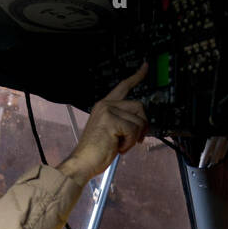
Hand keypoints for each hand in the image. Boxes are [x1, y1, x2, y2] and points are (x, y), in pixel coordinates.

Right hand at [58, 62, 149, 186]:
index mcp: (104, 105)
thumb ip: (123, 121)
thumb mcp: (111, 131)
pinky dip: (130, 143)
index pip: (123, 86)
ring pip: (139, 120)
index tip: (145, 66)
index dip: (136, 76)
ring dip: (134, 137)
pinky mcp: (111, 121)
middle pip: (139, 106)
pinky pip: (134, 130)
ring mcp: (108, 111)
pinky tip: (118, 147)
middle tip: (135, 138)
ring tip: (121, 144)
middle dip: (142, 124)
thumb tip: (143, 122)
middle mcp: (105, 105)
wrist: (82, 162)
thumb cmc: (96, 150)